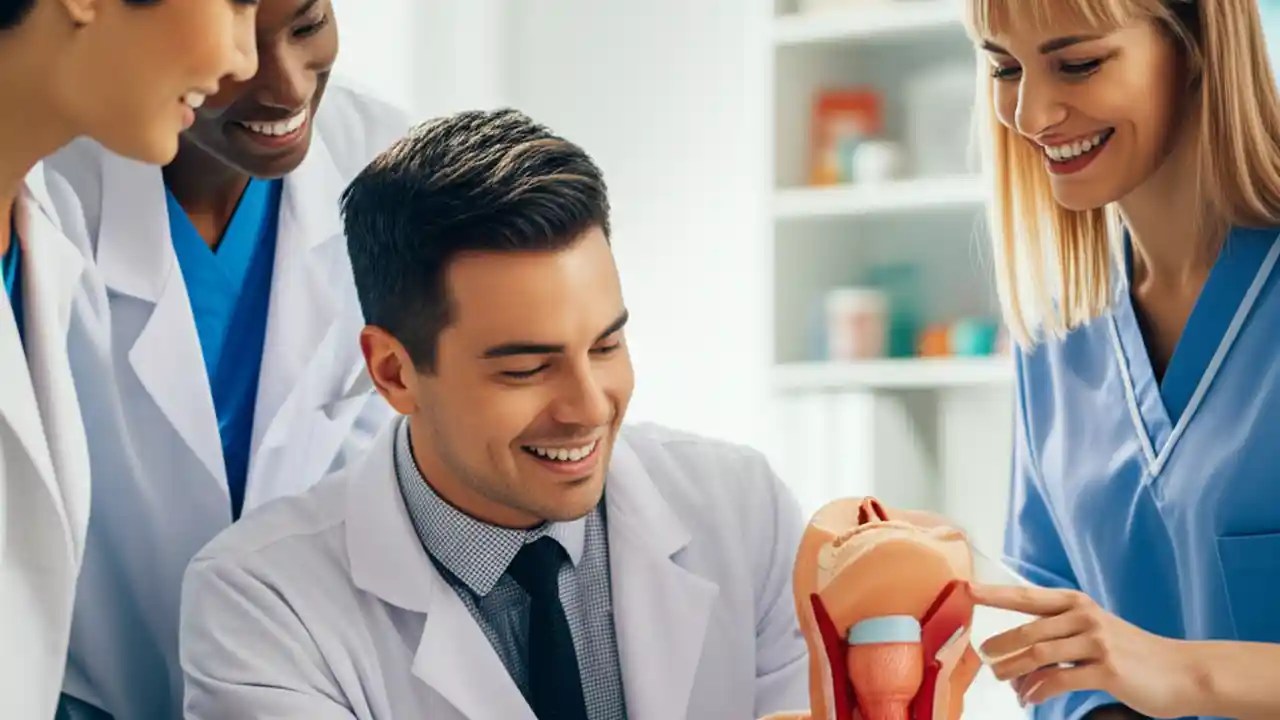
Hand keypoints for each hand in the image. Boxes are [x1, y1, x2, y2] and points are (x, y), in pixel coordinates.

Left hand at [970, 583, 1191, 718]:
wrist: (1182, 672)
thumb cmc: (1132, 654)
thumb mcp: (1093, 632)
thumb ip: (1058, 638)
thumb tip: (1017, 662)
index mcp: (1077, 603)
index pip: (1027, 596)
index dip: (995, 593)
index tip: (967, 589)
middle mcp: (1084, 617)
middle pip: (1027, 630)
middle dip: (1000, 646)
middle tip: (985, 659)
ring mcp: (1096, 642)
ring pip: (1039, 656)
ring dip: (1014, 672)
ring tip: (1003, 682)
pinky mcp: (1107, 669)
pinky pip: (1059, 681)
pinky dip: (1038, 691)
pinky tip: (1030, 699)